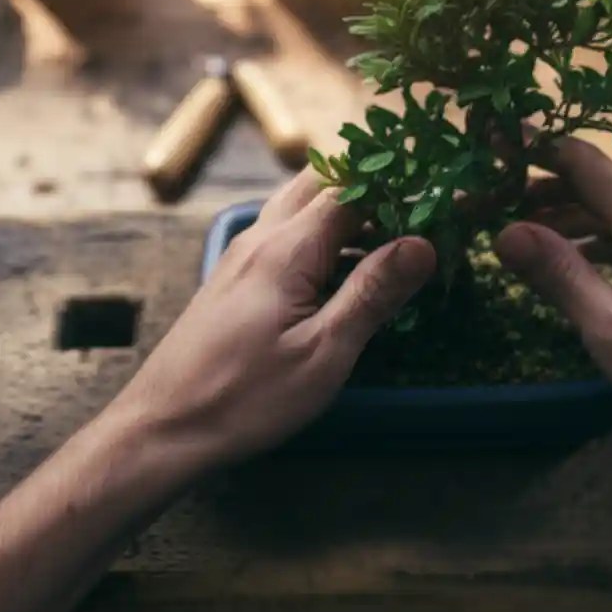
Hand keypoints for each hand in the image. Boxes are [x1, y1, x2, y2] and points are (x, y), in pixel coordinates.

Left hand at [117, 171, 435, 467]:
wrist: (163, 428)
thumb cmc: (245, 398)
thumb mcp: (324, 352)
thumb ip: (373, 293)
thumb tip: (423, 243)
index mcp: (287, 249)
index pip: (353, 190)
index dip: (403, 187)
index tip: (448, 197)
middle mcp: (261, 239)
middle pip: (321, 182)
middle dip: (373, 187)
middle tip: (420, 211)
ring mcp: (242, 258)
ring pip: (299, 207)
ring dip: (347, 211)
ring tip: (394, 238)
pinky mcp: (234, 281)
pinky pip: (285, 236)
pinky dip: (323, 237)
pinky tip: (345, 272)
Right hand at [495, 138, 611, 458]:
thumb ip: (561, 274)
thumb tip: (505, 233)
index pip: (588, 166)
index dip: (537, 150)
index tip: (496, 142)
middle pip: (609, 188)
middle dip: (551, 195)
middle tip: (496, 207)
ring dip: (583, 223)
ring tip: (534, 242)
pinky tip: (591, 265)